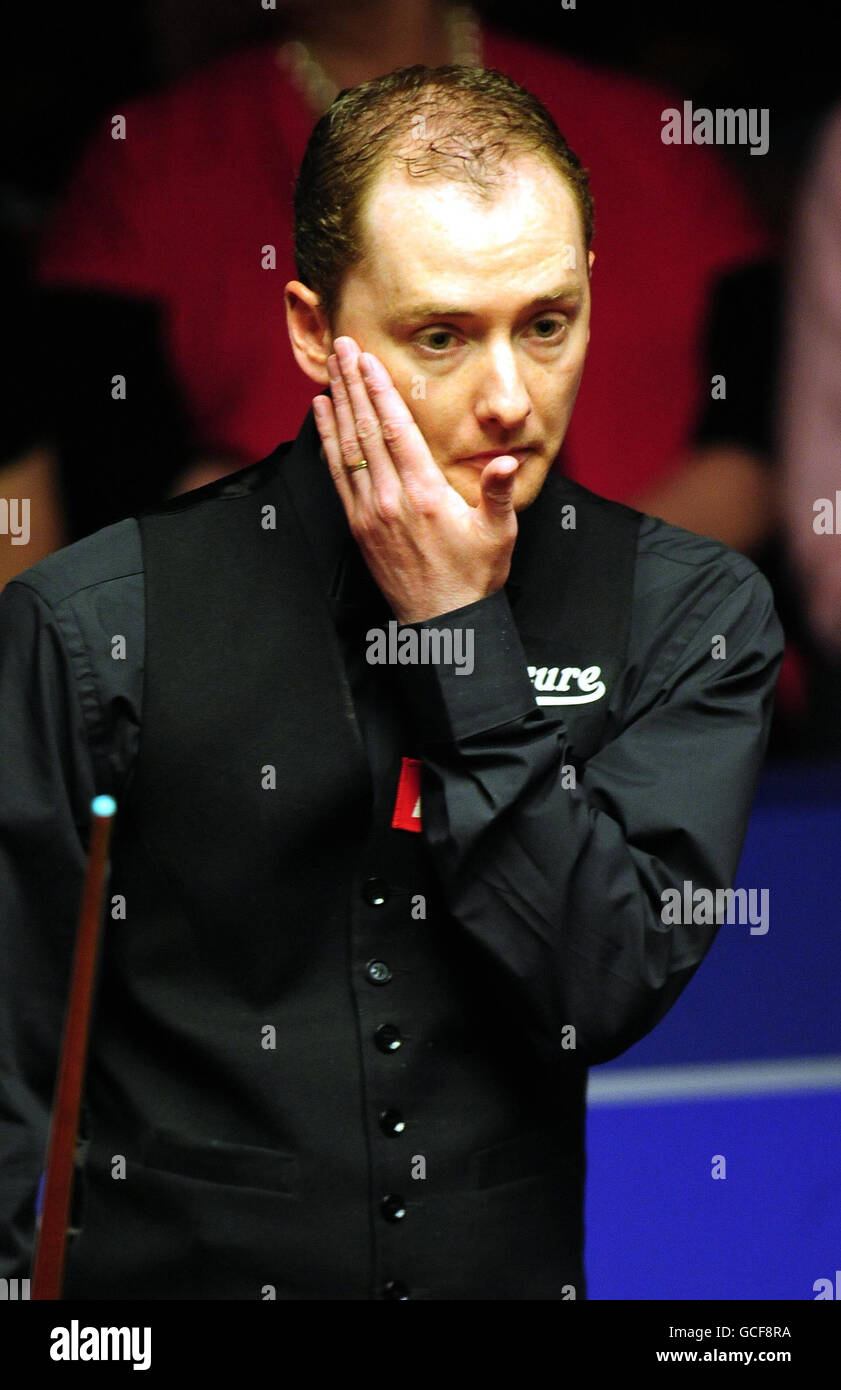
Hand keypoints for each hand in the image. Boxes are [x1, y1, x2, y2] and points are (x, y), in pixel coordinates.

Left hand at [313, 336, 519, 623]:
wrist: (442, 622)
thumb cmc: (474, 576)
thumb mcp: (499, 533)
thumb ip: (499, 493)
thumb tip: (506, 463)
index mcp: (426, 495)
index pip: (397, 431)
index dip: (380, 391)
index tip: (368, 360)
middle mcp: (391, 499)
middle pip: (366, 430)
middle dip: (353, 384)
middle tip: (342, 347)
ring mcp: (369, 512)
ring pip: (348, 448)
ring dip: (338, 404)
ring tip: (330, 369)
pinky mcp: (357, 525)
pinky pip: (338, 474)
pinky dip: (328, 441)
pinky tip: (323, 415)